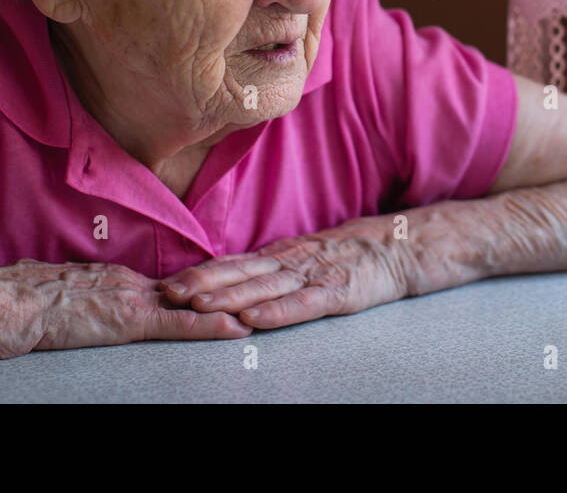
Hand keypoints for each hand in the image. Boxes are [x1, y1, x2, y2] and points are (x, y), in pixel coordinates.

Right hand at [0, 258, 253, 361]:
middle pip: (188, 290)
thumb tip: (76, 307)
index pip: (164, 284)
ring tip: (264, 312)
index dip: (198, 289)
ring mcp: (131, 300)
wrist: (1, 302)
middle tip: (260, 296)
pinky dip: (210, 327)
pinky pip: (178, 325)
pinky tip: (237, 329)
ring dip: (228, 309)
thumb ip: (75, 300)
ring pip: (192, 304)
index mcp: (111, 278)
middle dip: (224, 296)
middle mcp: (128, 282)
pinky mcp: (128, 320)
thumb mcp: (52, 298)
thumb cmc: (14, 303)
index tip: (226, 290)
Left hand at [158, 216, 415, 329]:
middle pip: (240, 272)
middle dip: (202, 283)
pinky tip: (254, 319)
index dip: (201, 273)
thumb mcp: (305, 256)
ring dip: (229, 296)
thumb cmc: (347, 255)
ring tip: (199, 305)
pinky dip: (277, 311)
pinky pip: (303, 303)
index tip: (169, 282)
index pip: (233, 263)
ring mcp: (313, 275)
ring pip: (264, 287)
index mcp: (281, 254)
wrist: (397, 247)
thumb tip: (232, 278)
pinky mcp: (337, 291)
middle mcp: (291, 261)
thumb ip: (272, 267)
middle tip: (169, 293)